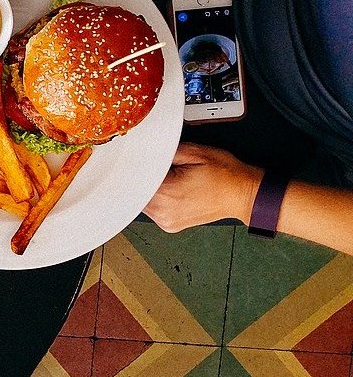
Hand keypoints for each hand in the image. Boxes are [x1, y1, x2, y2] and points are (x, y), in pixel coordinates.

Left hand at [144, 143, 262, 233]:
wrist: (243, 194)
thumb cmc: (225, 175)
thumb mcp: (195, 152)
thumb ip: (165, 152)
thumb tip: (147, 153)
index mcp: (166, 194)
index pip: (134, 182)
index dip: (135, 169)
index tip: (135, 162)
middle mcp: (163, 213)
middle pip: (136, 194)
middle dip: (144, 179)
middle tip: (159, 169)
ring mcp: (166, 222)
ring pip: (143, 203)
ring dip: (150, 191)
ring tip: (170, 180)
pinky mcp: (170, 225)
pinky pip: (153, 210)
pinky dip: (157, 200)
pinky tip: (172, 191)